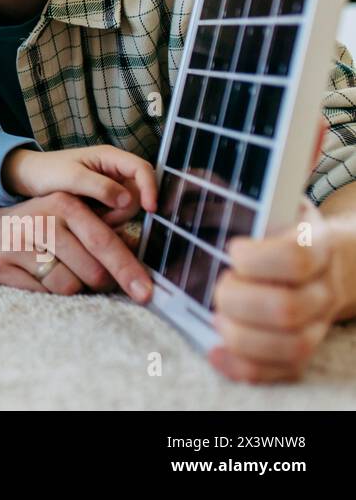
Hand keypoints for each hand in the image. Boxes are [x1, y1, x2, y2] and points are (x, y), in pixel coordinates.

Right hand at [0, 192, 154, 302]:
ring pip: (69, 286)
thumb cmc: (36, 229)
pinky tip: (37, 277)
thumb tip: (139, 252)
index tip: (146, 293)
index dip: (128, 270)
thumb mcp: (68, 219)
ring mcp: (19, 242)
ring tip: (57, 272)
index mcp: (64, 203)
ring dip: (72, 288)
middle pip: (92, 271)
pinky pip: (44, 294)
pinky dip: (48, 293)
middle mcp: (42, 219)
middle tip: (95, 282)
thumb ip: (104, 232)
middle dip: (100, 284)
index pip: (105, 242)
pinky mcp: (1, 264)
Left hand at [2, 145, 158, 222]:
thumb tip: (129, 199)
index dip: (150, 188)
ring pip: (128, 208)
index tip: (150, 209)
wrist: (27, 179)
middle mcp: (115, 171)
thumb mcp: (70, 178)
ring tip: (87, 216)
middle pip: (139, 193)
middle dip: (124, 210)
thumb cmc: (46, 172)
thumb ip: (98, 186)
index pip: (143, 169)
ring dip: (113, 218)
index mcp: (109, 157)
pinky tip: (88, 220)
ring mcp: (111, 187)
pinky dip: (107, 221)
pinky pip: (117, 215)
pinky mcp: (105, 202)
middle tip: (98, 217)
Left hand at [209, 202, 342, 382]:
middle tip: (219, 286)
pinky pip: (283, 370)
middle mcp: (322, 288)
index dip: (258, 259)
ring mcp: (316, 322)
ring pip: (291, 346)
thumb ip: (247, 191)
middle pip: (287, 309)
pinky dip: (246, 367)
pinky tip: (215, 352)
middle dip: (239, 300)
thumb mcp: (273, 202)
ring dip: (242, 336)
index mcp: (315, 245)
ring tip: (216, 318)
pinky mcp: (303, 347)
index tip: (233, 249)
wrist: (328, 259)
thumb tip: (212, 170)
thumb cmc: (282, 227)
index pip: (295, 258)